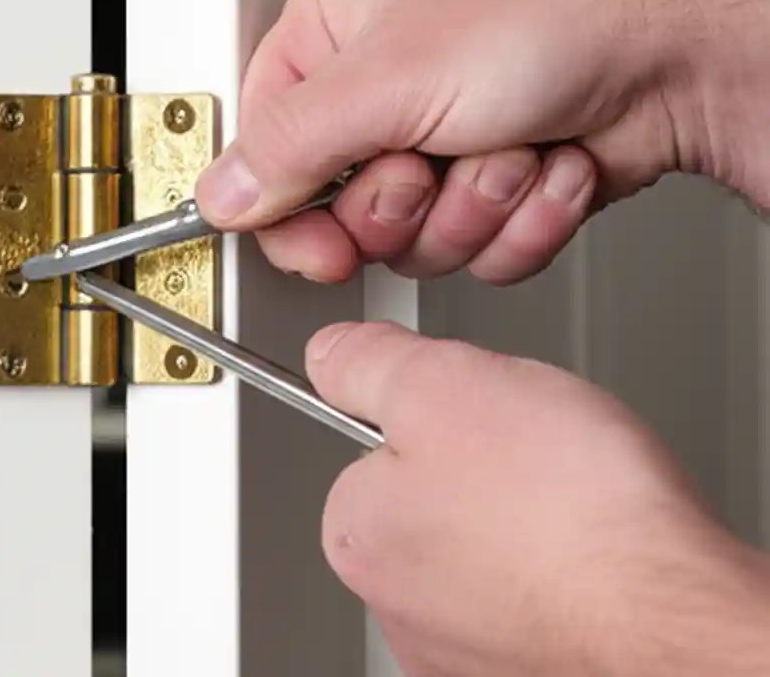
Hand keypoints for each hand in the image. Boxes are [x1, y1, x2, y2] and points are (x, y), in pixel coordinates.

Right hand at [197, 0, 769, 284]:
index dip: (289, 213)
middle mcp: (377, 92)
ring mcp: (434, 144)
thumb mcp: (390, 82)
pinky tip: (542, 166)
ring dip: (470, 213)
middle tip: (427, 169)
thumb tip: (222, 197)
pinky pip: (471, 256)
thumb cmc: (550, 23)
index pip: (264, 152)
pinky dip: (516, 227)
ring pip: (408, 243)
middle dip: (400, 207)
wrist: (671, 61)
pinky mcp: (485, 190)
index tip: (322, 247)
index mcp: (331, 37)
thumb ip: (290, 148)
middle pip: (336, 210)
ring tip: (505, 151)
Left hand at [308, 322, 769, 675]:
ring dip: (530, 525)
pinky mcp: (529, 665)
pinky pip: (542, 599)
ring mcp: (462, 646)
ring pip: (492, 552)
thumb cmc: (568, 513)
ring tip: (574, 509)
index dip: (438, 414)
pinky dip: (569, 576)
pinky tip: (596, 560)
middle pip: (434, 503)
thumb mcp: (440, 386)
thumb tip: (332, 355)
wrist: (668, 613)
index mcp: (359, 532)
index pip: (374, 452)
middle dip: (486, 472)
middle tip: (537, 460)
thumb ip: (370, 365)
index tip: (479, 412)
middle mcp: (396, 603)